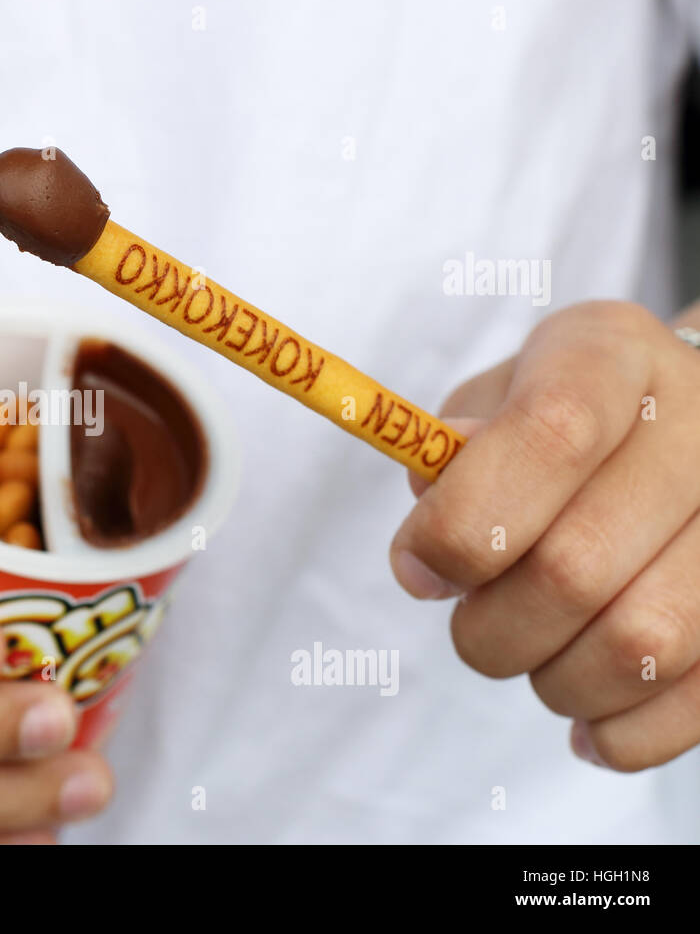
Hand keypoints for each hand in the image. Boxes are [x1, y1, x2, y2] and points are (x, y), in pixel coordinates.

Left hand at [390, 301, 699, 771]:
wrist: (679, 425)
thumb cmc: (557, 419)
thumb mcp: (493, 400)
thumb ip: (449, 455)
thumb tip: (430, 548)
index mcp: (612, 357)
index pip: (550, 434)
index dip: (464, 522)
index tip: (417, 568)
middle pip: (576, 566)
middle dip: (488, 626)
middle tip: (472, 621)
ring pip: (638, 646)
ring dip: (552, 680)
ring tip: (531, 654)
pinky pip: (694, 703)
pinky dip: (619, 732)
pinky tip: (585, 712)